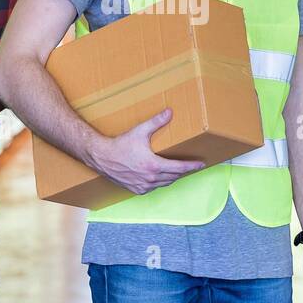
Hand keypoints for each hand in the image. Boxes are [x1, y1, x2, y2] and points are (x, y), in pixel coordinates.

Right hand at [86, 108, 203, 194]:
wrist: (102, 157)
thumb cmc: (120, 145)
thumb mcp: (139, 131)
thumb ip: (156, 122)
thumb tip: (170, 112)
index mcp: (154, 165)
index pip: (179, 168)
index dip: (192, 166)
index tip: (201, 164)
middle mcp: (150, 178)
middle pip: (174, 176)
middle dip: (183, 171)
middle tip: (191, 166)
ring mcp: (143, 186)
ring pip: (165, 183)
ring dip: (172, 177)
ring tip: (178, 170)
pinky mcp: (137, 190)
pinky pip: (154, 188)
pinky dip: (160, 182)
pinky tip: (160, 177)